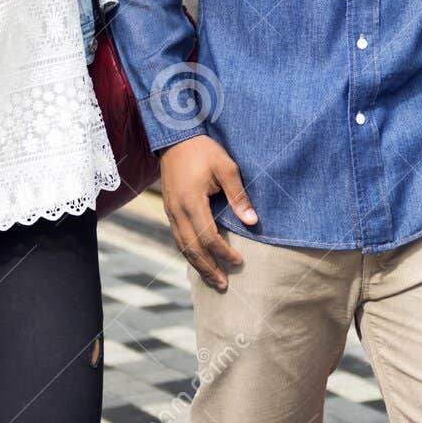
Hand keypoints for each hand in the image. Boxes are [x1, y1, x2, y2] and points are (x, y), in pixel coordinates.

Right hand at [158, 133, 256, 290]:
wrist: (175, 137)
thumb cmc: (203, 150)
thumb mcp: (226, 168)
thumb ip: (239, 196)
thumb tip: (252, 222)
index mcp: (191, 202)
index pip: (208, 237)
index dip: (223, 253)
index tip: (239, 262)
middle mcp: (177, 211)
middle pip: (192, 249)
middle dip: (208, 269)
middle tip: (224, 285)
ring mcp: (170, 211)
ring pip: (182, 246)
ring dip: (197, 265)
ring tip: (212, 279)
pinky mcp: (169, 208)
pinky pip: (177, 237)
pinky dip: (188, 252)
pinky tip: (198, 259)